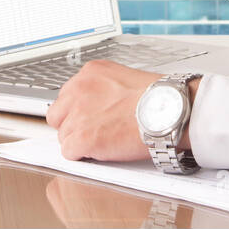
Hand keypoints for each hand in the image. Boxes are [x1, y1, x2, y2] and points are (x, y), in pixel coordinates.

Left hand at [46, 60, 200, 161]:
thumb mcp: (125, 78)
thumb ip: (105, 88)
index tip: (90, 116)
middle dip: (72, 125)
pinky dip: (83, 156)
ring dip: (80, 142)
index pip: (67, 95)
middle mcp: (79, 90)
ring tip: (105, 142)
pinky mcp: (83, 138)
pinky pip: (69, 153)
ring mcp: (78, 114)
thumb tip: (100, 103)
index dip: (79, 110)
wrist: (169, 111)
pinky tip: (102, 151)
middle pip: (58, 115)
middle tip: (94, 131)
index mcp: (90, 73)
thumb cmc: (159, 98)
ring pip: (64, 136)